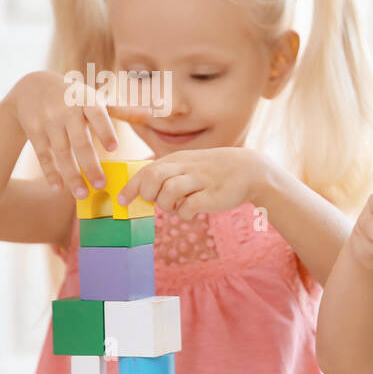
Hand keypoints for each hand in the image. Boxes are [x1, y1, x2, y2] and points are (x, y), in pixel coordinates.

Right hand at [9, 69, 153, 196]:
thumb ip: (123, 110)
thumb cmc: (76, 97)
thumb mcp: (97, 99)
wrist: (32, 86)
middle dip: (89, 164)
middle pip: (80, 141)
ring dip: (71, 174)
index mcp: (87, 101)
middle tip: (101, 185)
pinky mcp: (34, 131)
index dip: (104, 130)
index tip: (114, 148)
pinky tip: (58, 188)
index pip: (97, 115)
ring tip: (81, 194)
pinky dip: (50, 172)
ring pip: (60, 151)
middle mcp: (66, 111)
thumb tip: (152, 113)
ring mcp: (48, 122)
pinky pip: (43, 154)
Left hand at [118, 147, 266, 219]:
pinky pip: (187, 208)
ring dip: (166, 205)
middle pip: (153, 178)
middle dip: (147, 194)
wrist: (250, 171)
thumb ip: (167, 175)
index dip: (131, 188)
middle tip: (155, 201)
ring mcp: (199, 181)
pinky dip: (184, 214)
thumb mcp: (189, 165)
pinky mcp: (212, 196)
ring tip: (177, 206)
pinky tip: (192, 211)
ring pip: (168, 193)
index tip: (122, 201)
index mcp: (178, 159)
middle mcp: (186, 167)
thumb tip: (143, 191)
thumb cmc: (214, 172)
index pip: (146, 171)